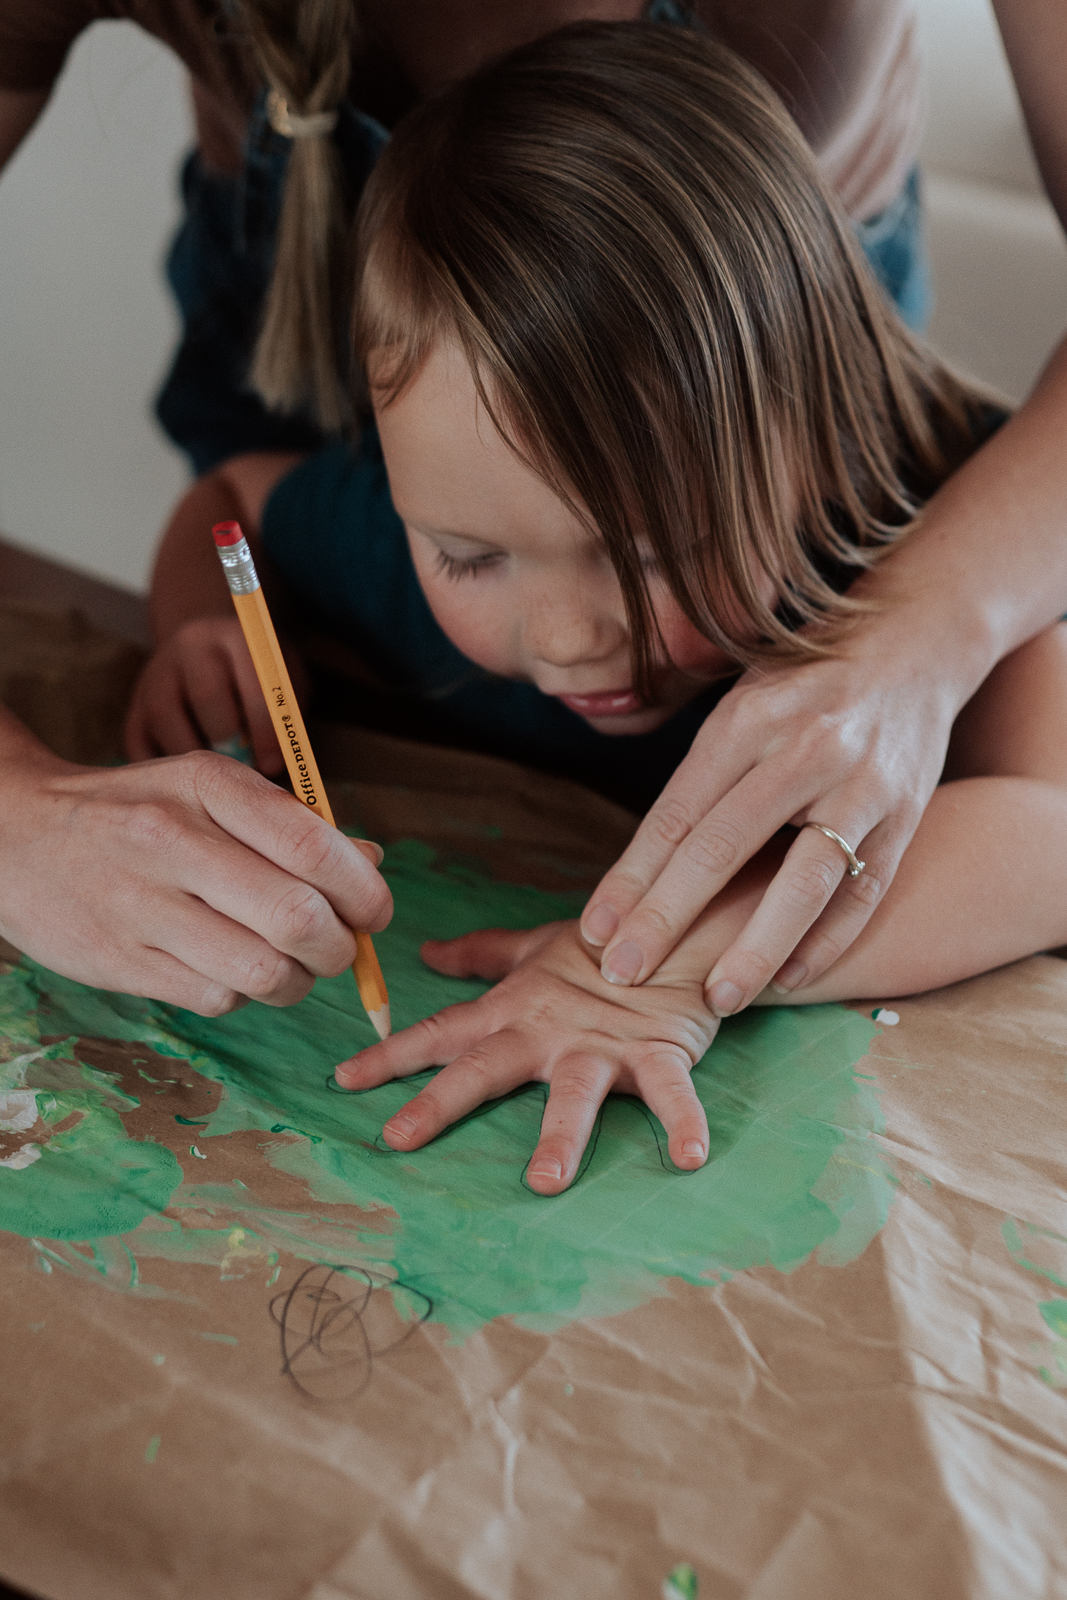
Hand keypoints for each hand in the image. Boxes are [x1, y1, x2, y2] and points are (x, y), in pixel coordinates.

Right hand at [0, 730, 390, 1013]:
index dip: (363, 890)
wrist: (17, 836)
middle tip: (337, 947)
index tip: (373, 911)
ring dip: (297, 981)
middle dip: (339, 947)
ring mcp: (142, 906)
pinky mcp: (120, 962)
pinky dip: (242, 995)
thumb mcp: (208, 790)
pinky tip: (229, 969)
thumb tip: (370, 864)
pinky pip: (218, 999)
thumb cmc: (137, 813)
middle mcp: (173, 841)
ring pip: (264, 973)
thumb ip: (290, 824)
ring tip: (289, 964)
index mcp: (206, 785)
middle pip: (297, 918)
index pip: (313, 845)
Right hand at [125, 616, 297, 774]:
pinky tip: (186, 781)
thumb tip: (273, 766)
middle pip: (206, 695)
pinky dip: (162, 769)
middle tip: (244, 771)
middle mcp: (191, 647)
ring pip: (164, 719)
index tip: (273, 764)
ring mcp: (155, 674)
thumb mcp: (285, 683)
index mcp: (237, 636)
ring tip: (215, 778)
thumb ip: (285, 717)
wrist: (206, 650)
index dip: (265, 729)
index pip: (252, 681)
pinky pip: (137, 744)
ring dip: (192, 756)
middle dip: (229, 741)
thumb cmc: (258, 679)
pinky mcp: (133, 707)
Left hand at [334, 920, 717, 1194]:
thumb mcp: (536, 948)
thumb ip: (481, 955)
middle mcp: (547, 1031)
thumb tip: (427, 954)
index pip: (441, 1032)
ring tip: (542, 1183)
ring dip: (559, 1137)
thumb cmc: (602, 945)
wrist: (680, 925)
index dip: (391, 1055)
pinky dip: (683, 1122)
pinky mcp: (658, 1054)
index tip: (343, 1079)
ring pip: (574, 1094)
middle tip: (398, 1138)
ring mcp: (601, 1046)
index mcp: (514, 1009)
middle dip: (440, 1103)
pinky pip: (671, 1093)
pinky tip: (690, 1156)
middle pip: (484, 1069)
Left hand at [580, 627, 972, 1015]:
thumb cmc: (803, 685)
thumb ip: (698, 776)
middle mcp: (805, 748)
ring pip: (803, 882)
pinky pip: (863, 894)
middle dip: (667, 918)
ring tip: (716, 997)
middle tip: (625, 973)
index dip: (632, 877)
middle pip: (723, 847)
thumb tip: (637, 872)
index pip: (677, 813)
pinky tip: (788, 979)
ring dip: (755, 948)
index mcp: (748, 718)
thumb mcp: (741, 704)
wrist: (915, 645)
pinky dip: (826, 942)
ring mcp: (862, 785)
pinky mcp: (907, 815)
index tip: (596, 929)